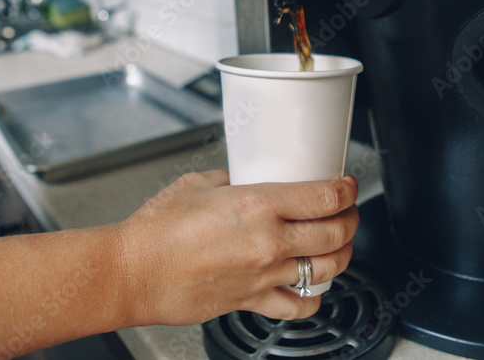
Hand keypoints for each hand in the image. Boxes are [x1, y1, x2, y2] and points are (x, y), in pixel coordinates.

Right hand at [116, 171, 358, 324]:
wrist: (133, 272)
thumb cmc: (156, 229)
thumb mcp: (197, 185)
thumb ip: (230, 181)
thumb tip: (244, 179)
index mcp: (258, 205)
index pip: (325, 197)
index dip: (346, 190)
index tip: (347, 186)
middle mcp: (269, 242)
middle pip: (335, 233)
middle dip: (350, 220)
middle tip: (348, 212)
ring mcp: (264, 275)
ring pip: (326, 269)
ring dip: (341, 254)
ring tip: (338, 245)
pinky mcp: (252, 301)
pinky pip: (298, 305)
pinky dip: (313, 296)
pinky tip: (311, 286)